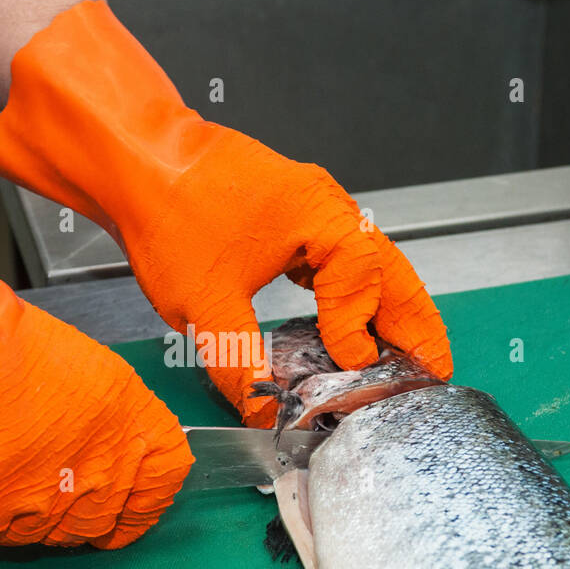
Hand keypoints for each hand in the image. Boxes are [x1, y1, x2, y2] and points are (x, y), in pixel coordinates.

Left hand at [0, 0, 451, 425]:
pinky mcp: (288, 217)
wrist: (134, 158)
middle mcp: (326, 207)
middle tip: (435, 369)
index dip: (361, 329)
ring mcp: (310, 209)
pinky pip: (336, 261)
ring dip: (387, 310)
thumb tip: (262, 410)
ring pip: (367, 266)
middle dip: (414, 323)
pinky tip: (345, 324)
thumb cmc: (169, 207)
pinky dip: (351, 295)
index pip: (365, 281)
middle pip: (390, 271)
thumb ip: (239, 361)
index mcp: (320, 216)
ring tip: (406, 354)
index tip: (352, 366)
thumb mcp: (203, 302)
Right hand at [0, 299, 193, 548]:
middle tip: (46, 482)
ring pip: (49, 532)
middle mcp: (102, 470)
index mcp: (132, 425)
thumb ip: (106, 416)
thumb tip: (98, 442)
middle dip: (77, 507)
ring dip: (27, 508)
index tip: (130, 499)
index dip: (144, 497)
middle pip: (103, 518)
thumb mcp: (88, 367)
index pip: (162, 484)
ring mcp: (51, 502)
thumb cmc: (9, 339)